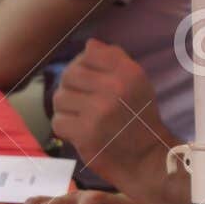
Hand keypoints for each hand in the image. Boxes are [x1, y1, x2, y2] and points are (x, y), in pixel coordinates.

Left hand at [49, 39, 174, 183]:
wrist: (146, 159)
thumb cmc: (139, 120)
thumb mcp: (137, 83)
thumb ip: (115, 60)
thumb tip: (89, 44)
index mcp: (128, 72)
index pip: (88, 53)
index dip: (82, 66)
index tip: (87, 81)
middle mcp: (114, 88)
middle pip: (69, 75)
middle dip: (70, 88)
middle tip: (79, 102)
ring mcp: (98, 111)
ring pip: (60, 98)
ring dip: (66, 109)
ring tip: (80, 116)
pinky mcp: (85, 133)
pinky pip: (58, 122)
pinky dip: (64, 128)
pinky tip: (77, 131)